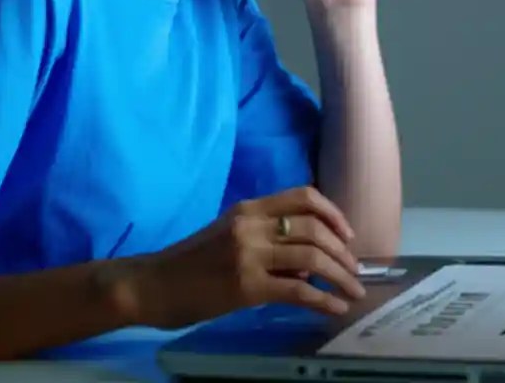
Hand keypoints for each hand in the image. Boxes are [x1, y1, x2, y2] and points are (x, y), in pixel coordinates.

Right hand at [122, 187, 366, 328]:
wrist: (150, 285)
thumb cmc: (189, 263)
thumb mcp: (228, 235)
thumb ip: (265, 238)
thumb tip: (307, 261)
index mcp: (248, 208)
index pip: (304, 196)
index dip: (334, 214)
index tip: (348, 235)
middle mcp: (251, 225)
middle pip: (314, 228)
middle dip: (343, 252)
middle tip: (354, 271)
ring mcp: (249, 255)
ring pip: (312, 258)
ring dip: (340, 276)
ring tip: (353, 291)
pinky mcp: (246, 286)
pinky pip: (298, 291)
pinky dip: (323, 300)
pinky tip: (335, 308)